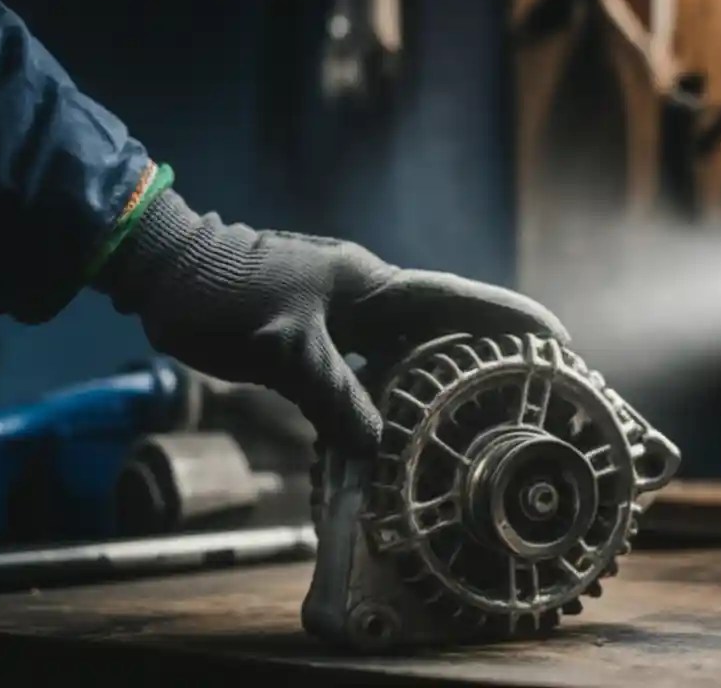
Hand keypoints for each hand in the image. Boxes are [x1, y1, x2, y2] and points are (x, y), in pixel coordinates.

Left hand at [95, 190, 568, 453]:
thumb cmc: (223, 292)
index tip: (557, 338)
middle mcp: (365, 299)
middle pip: (441, 331)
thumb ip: (333, 394)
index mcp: (370, 286)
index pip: (457, 300)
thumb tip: (376, 446)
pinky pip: (364, 374)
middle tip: (527, 392)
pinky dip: (381, 402)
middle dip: (484, 357)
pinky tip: (390, 435)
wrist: (163, 273)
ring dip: (433, 386)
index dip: (510, 318)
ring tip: (471, 423)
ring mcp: (341, 319)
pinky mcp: (314, 339)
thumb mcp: (283, 346)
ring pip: (403, 356)